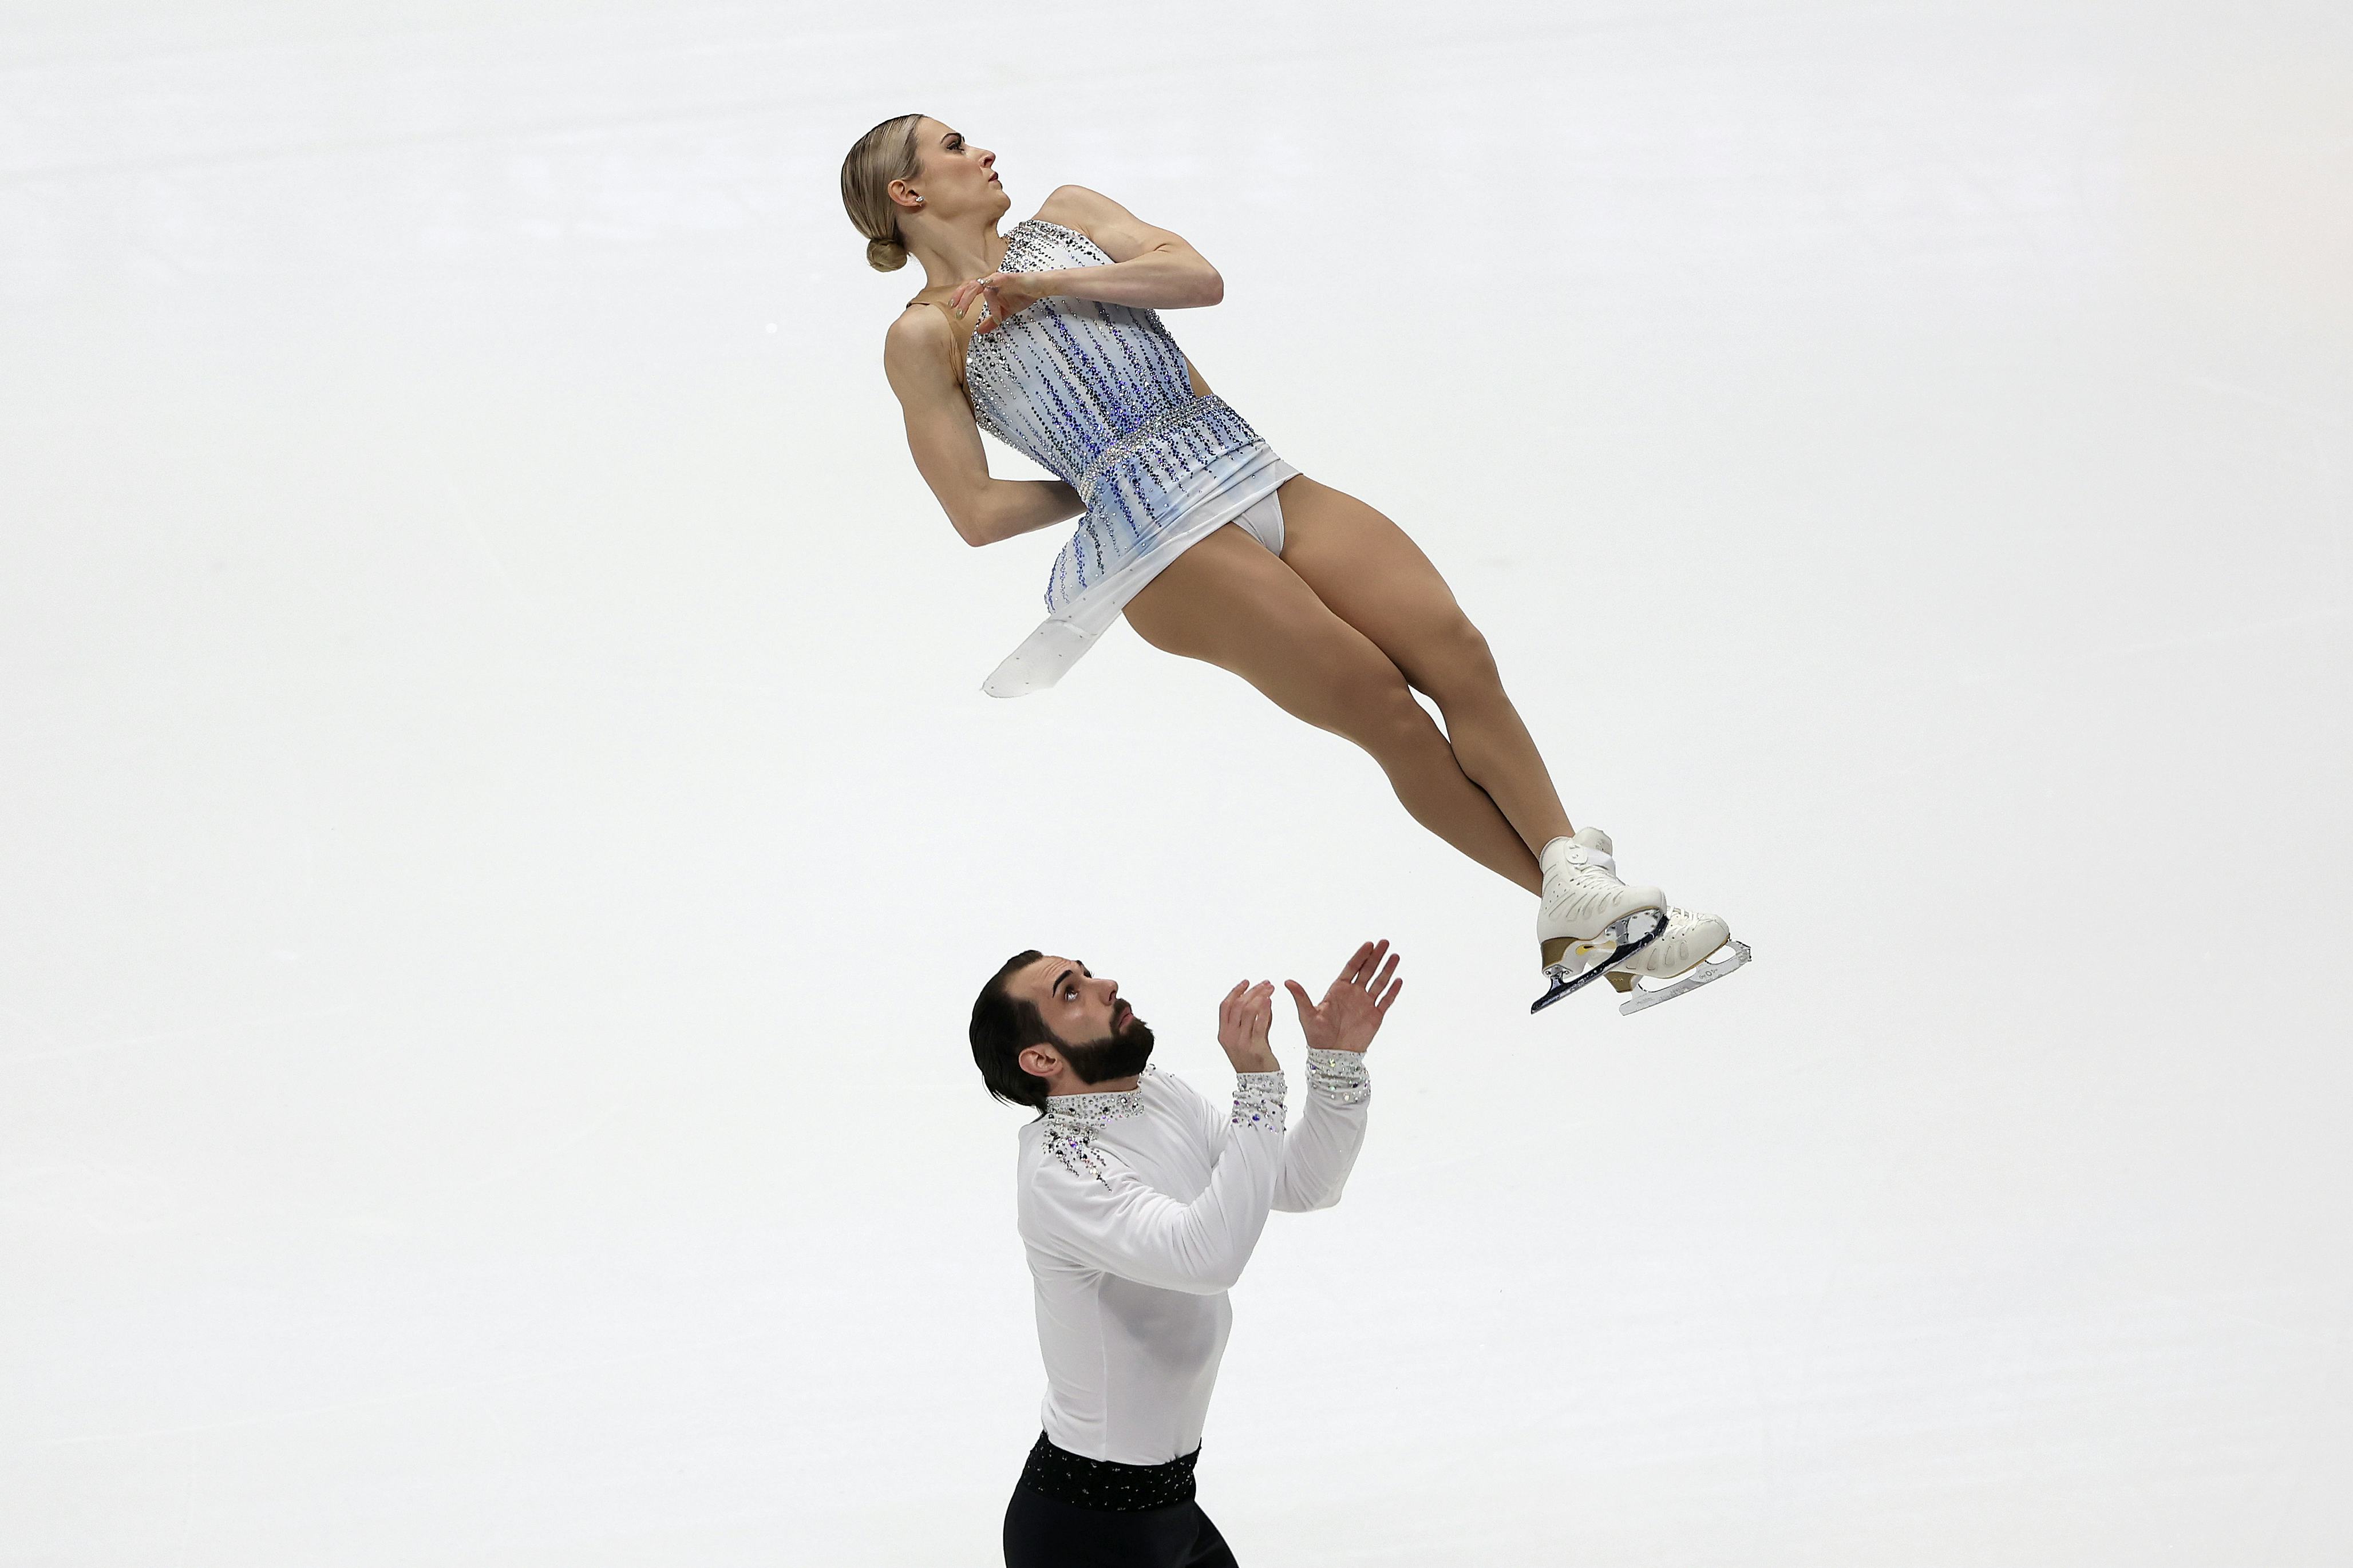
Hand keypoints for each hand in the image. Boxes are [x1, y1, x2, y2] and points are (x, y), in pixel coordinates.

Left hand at [949, 269, 1050, 332]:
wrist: (1039, 287)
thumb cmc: (1022, 295)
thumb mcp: (1004, 312)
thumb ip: (991, 321)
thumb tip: (979, 331)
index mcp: (988, 288)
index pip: (969, 290)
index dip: (959, 298)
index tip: (953, 310)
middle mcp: (991, 281)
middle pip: (970, 286)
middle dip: (961, 299)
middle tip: (956, 312)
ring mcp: (999, 279)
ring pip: (980, 285)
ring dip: (970, 297)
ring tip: (967, 309)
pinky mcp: (1009, 278)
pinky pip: (997, 282)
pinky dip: (991, 287)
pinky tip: (985, 289)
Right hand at [1216, 980, 1277, 1074]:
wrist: (1259, 1084)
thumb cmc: (1254, 1060)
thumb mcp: (1246, 1039)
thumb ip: (1251, 1020)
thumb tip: (1262, 1000)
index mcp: (1224, 1034)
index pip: (1225, 1006)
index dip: (1235, 992)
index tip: (1246, 982)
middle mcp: (1230, 1037)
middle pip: (1237, 1006)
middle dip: (1251, 991)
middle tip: (1264, 983)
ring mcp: (1242, 1042)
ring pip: (1248, 1011)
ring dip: (1260, 996)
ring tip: (1270, 989)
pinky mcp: (1256, 1047)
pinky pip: (1260, 1023)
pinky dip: (1264, 1009)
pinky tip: (1269, 1001)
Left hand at [1284, 940, 1401, 1055]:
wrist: (1332, 1056)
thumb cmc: (1317, 1036)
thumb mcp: (1307, 1014)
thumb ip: (1301, 996)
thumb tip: (1287, 981)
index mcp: (1338, 990)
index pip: (1352, 967)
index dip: (1360, 956)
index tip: (1369, 944)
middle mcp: (1354, 994)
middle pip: (1367, 970)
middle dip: (1376, 957)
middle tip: (1385, 942)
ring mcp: (1365, 1004)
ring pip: (1379, 983)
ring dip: (1387, 970)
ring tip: (1395, 956)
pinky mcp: (1375, 1016)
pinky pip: (1386, 1001)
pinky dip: (1392, 991)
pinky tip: (1398, 979)